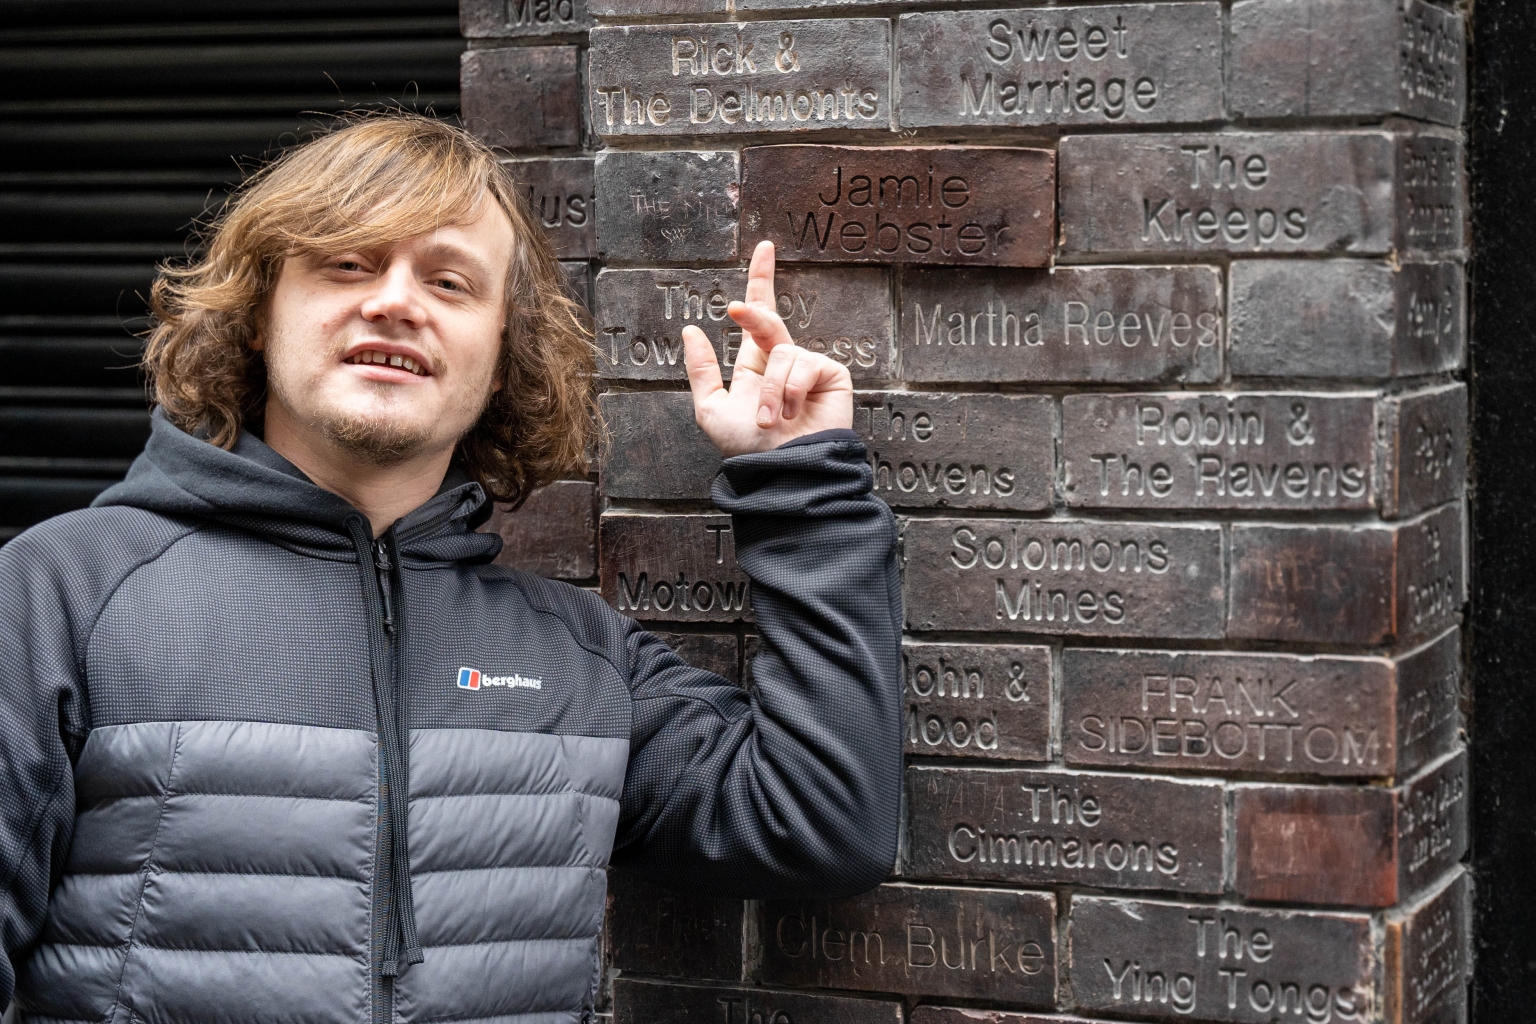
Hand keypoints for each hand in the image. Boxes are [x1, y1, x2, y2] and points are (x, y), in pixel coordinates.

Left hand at [682, 241, 853, 456]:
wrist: (782, 471)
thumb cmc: (748, 448)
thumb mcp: (711, 409)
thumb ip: (703, 369)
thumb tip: (692, 330)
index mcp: (756, 364)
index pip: (759, 316)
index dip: (761, 280)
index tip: (764, 248)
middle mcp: (782, 362)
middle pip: (769, 320)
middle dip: (754, 312)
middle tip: (736, 309)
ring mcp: (807, 367)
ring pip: (781, 351)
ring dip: (769, 389)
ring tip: (769, 419)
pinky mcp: (830, 374)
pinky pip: (803, 363)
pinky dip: (790, 390)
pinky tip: (792, 413)